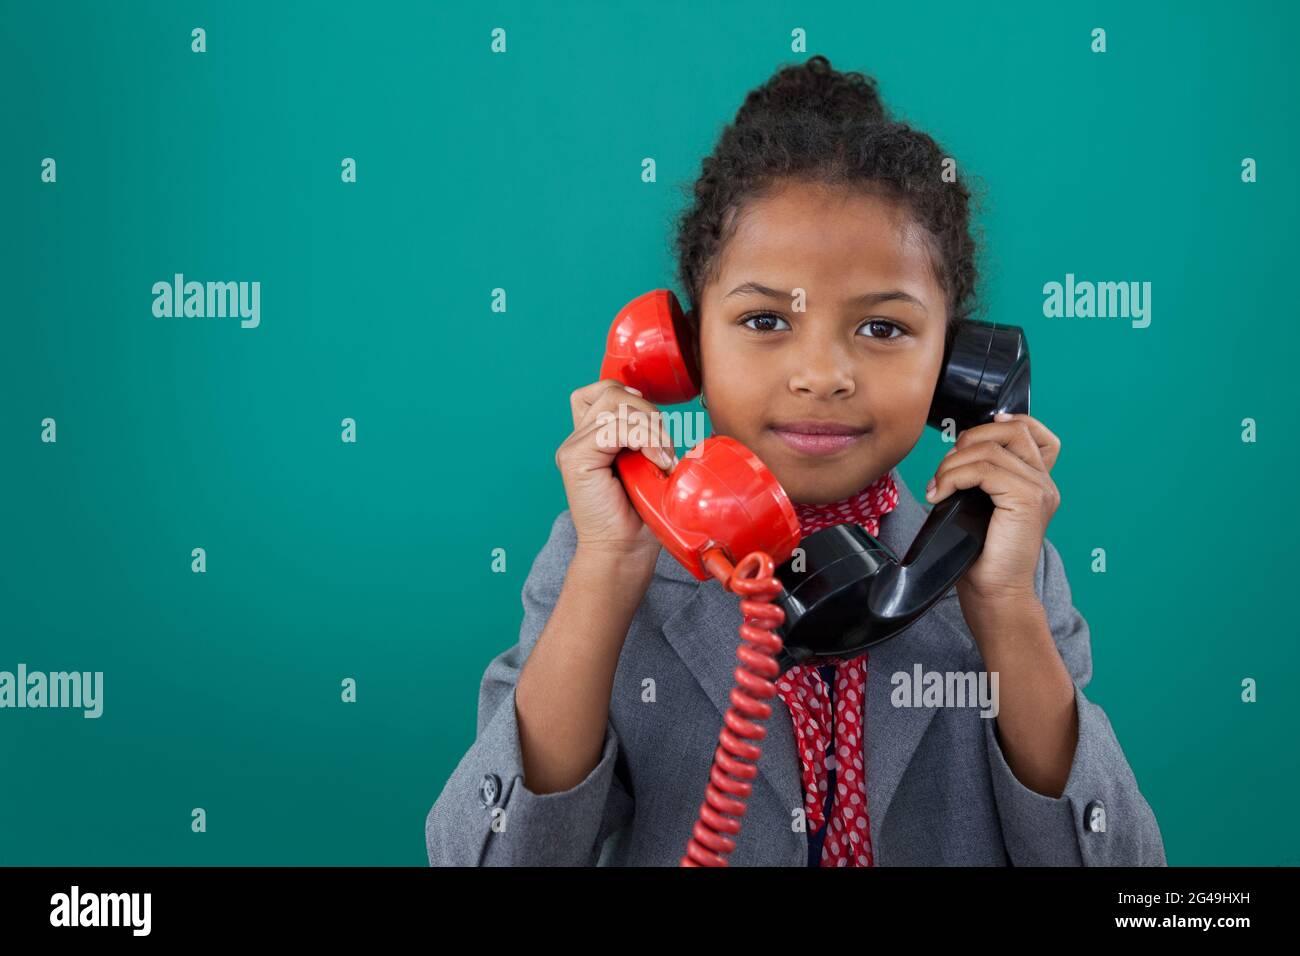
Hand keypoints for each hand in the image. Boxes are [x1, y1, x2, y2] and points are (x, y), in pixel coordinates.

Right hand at [556, 379, 676, 564]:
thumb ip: (643, 435)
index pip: (605, 390)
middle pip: (611, 391)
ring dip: (649, 427)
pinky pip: (614, 428)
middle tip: (665, 449)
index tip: (656, 427)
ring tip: (662, 458)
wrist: (624, 551)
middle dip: (649, 412)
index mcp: (591, 437)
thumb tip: (659, 411)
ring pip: (615, 405)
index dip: (634, 397)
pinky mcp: (575, 459)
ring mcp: (573, 447)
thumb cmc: (640, 515)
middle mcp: (577, 438)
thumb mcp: (647, 464)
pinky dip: (644, 439)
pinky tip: (656, 462)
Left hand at [925, 412, 1060, 607]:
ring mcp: (1039, 489)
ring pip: (989, 450)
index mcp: (1037, 481)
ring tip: (938, 487)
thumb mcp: (980, 507)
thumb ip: (981, 478)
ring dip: (952, 464)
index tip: (970, 437)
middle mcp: (1044, 482)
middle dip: (968, 440)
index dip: (1004, 422)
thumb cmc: (983, 556)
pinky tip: (940, 495)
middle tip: (945, 470)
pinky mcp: (1027, 500)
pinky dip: (954, 477)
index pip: (1034, 432)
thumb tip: (955, 451)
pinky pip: (983, 470)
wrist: (996, 593)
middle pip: (1010, 430)